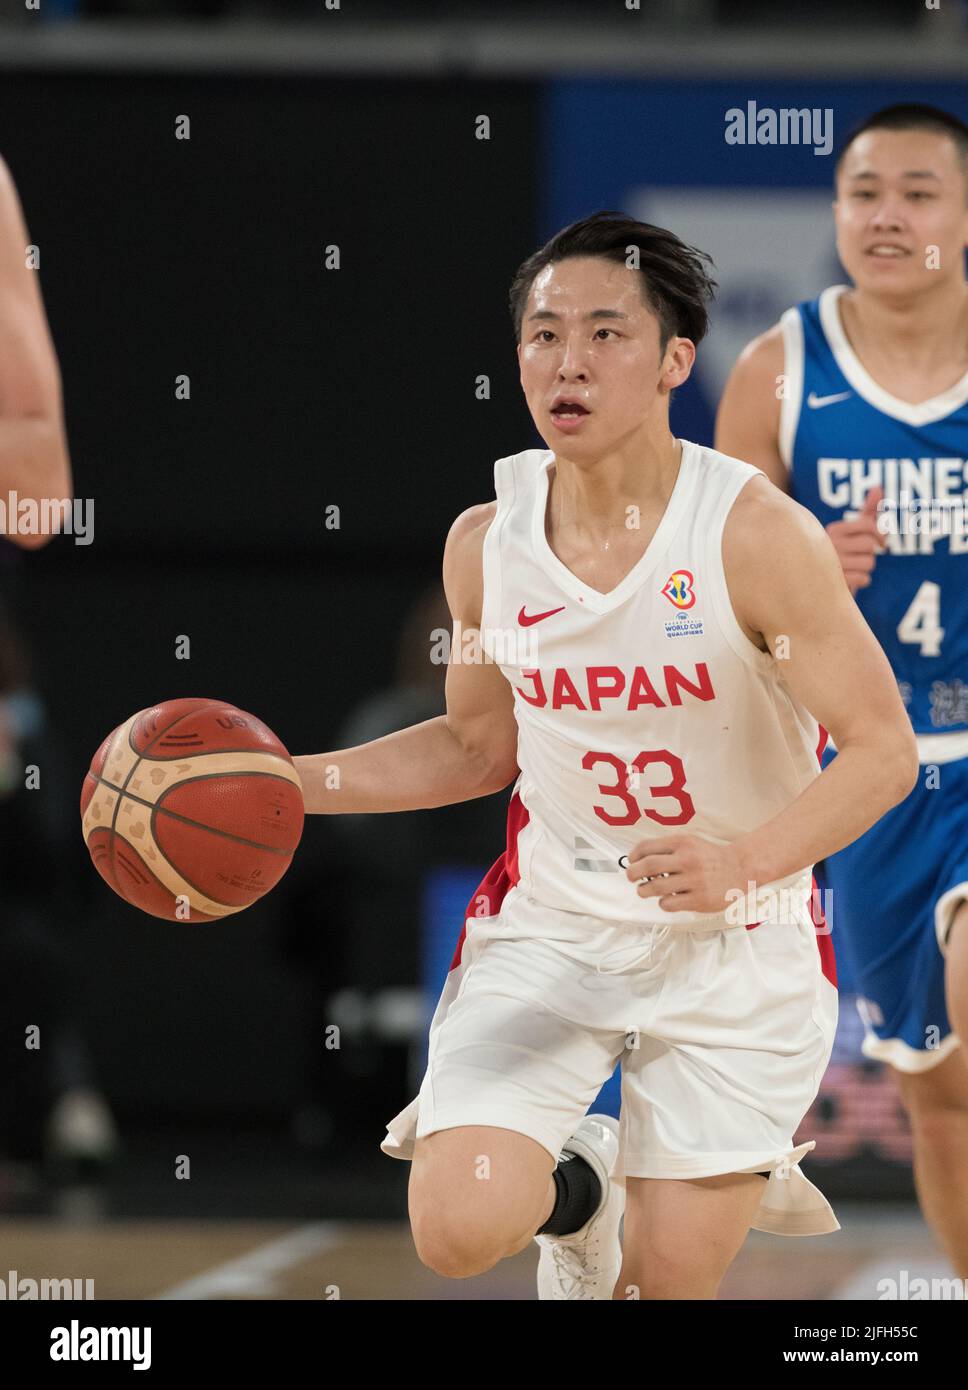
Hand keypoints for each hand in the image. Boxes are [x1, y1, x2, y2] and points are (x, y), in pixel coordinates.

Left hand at [624, 833, 746, 913]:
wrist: (740, 869)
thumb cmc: (709, 857)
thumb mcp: (689, 842)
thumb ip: (667, 848)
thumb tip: (637, 859)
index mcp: (683, 843)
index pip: (647, 847)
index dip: (633, 855)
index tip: (631, 861)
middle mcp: (688, 860)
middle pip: (648, 866)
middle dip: (633, 873)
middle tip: (631, 878)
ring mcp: (694, 880)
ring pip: (656, 887)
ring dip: (643, 890)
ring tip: (644, 891)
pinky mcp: (699, 899)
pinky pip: (669, 904)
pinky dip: (662, 903)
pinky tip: (666, 899)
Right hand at [825, 486, 885, 593]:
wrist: (821, 580)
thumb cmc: (843, 551)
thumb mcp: (854, 530)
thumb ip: (867, 510)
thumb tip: (878, 487)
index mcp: (834, 529)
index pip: (868, 524)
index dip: (881, 534)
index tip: (882, 542)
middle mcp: (830, 544)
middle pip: (870, 545)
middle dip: (871, 554)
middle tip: (860, 557)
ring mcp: (831, 563)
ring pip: (869, 563)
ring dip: (866, 568)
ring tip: (853, 568)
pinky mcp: (834, 581)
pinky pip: (864, 579)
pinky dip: (862, 581)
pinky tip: (851, 579)